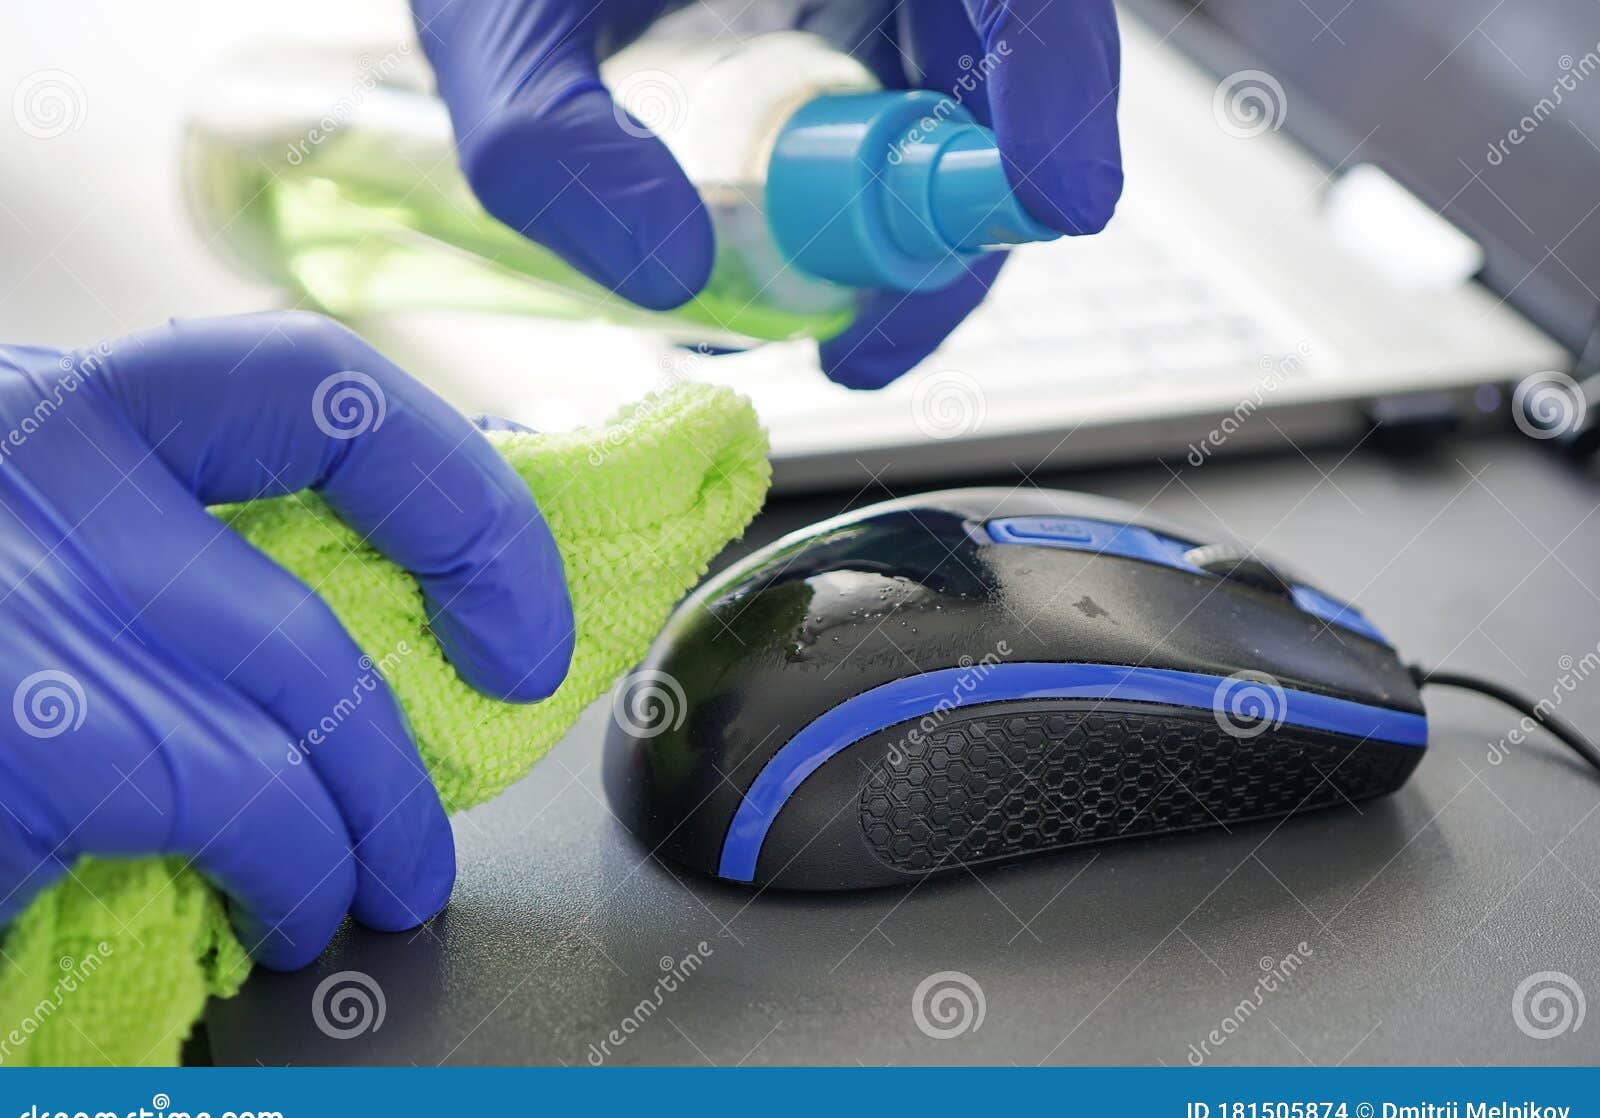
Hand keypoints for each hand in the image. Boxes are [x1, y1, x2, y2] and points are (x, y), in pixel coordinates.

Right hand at [0, 312, 572, 969]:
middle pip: (320, 616)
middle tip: (427, 836)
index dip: (465, 502)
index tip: (520, 618)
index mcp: (73, 410)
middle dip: (407, 757)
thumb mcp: (57, 543)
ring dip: (364, 837)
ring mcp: (27, 599)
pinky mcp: (22, 728)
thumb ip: (191, 544)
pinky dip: (287, 878)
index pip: (326, 392)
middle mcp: (44, 473)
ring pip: (301, 725)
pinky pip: (235, 811)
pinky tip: (270, 913)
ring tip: (363, 891)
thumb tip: (408, 605)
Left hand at [411, 0, 1121, 387]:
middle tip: (864, 344)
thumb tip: (670, 277)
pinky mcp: (859, 18)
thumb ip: (544, 134)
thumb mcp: (496, 14)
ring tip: (823, 331)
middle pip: (1006, 77)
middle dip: (955, 228)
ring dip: (907, 235)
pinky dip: (869, 202)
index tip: (1056, 202)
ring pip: (961, 114)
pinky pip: (907, 114)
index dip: (1058, 84)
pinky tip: (799, 262)